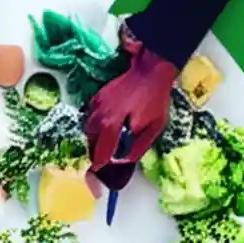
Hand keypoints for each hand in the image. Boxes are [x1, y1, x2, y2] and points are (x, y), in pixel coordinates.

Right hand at [85, 47, 176, 168]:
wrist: (150, 71)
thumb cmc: (155, 100)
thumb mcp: (154, 127)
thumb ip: (139, 146)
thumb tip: (124, 160)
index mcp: (111, 125)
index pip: (100, 151)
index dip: (99, 163)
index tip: (99, 170)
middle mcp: (99, 115)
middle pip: (90, 140)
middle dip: (95, 150)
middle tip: (102, 157)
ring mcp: (97, 104)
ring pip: (88, 127)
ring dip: (93, 137)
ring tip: (104, 142)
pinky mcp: (98, 95)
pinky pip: (90, 115)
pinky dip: (94, 123)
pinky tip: (105, 124)